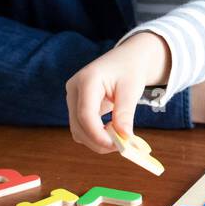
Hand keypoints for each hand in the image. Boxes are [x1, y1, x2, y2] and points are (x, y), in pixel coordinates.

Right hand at [66, 33, 169, 152]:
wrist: (126, 59)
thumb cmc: (130, 70)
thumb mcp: (131, 89)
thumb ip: (125, 113)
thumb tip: (125, 139)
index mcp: (87, 80)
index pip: (85, 114)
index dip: (99, 135)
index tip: (118, 146)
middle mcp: (74, 89)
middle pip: (78, 126)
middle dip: (99, 141)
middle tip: (124, 146)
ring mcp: (72, 98)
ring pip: (78, 130)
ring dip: (97, 140)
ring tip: (120, 135)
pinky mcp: (76, 106)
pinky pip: (82, 128)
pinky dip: (96, 135)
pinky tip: (112, 130)